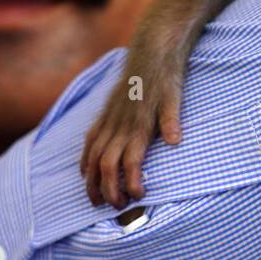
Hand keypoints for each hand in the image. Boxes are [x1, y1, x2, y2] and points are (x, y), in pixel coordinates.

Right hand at [81, 63, 182, 208]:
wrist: (151, 52)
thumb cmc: (166, 78)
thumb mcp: (174, 98)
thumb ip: (171, 120)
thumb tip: (176, 141)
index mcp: (138, 125)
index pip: (130, 162)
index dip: (131, 183)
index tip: (138, 196)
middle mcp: (120, 126)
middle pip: (106, 165)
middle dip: (108, 190)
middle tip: (116, 207)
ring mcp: (109, 120)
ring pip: (93, 157)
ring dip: (92, 181)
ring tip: (96, 200)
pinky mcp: (105, 115)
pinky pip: (89, 141)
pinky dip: (85, 160)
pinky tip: (84, 172)